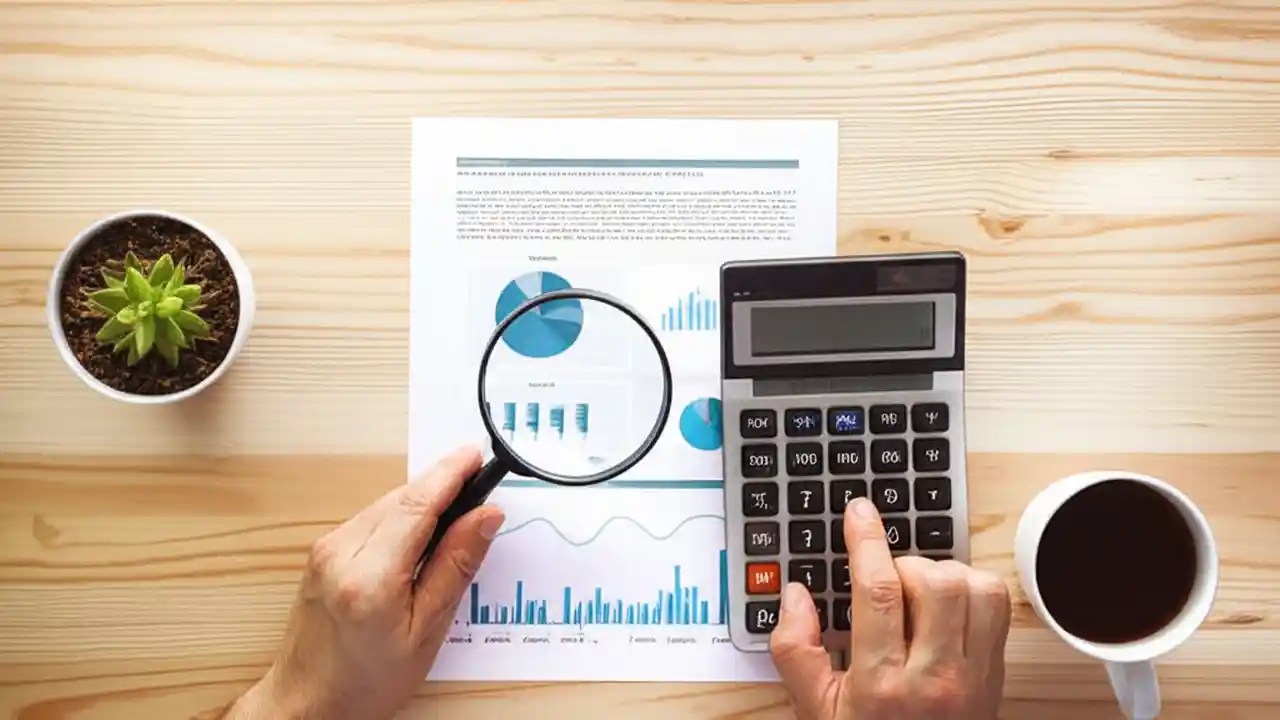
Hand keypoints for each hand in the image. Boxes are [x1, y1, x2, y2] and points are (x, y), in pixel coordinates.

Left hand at [223, 446, 503, 719]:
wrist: (308, 704)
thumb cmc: (366, 681)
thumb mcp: (427, 630)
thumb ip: (456, 566)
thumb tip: (485, 517)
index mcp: (371, 577)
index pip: (418, 504)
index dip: (451, 474)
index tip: (476, 456)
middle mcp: (341, 553)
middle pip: (402, 497)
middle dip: (442, 485)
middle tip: (480, 483)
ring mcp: (326, 549)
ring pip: (386, 505)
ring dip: (422, 502)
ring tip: (456, 515)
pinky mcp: (322, 551)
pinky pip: (371, 519)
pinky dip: (401, 518)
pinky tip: (420, 537)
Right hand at [770, 498, 1010, 719]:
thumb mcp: (814, 710)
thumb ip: (795, 650)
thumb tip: (795, 595)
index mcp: (882, 684)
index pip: (879, 591)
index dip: (867, 541)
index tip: (860, 513)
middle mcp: (934, 678)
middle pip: (936, 581)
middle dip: (906, 564)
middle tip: (886, 581)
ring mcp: (973, 676)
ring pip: (977, 588)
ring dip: (944, 574)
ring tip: (917, 593)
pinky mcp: (995, 674)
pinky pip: (999, 607)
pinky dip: (974, 589)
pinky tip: (947, 605)